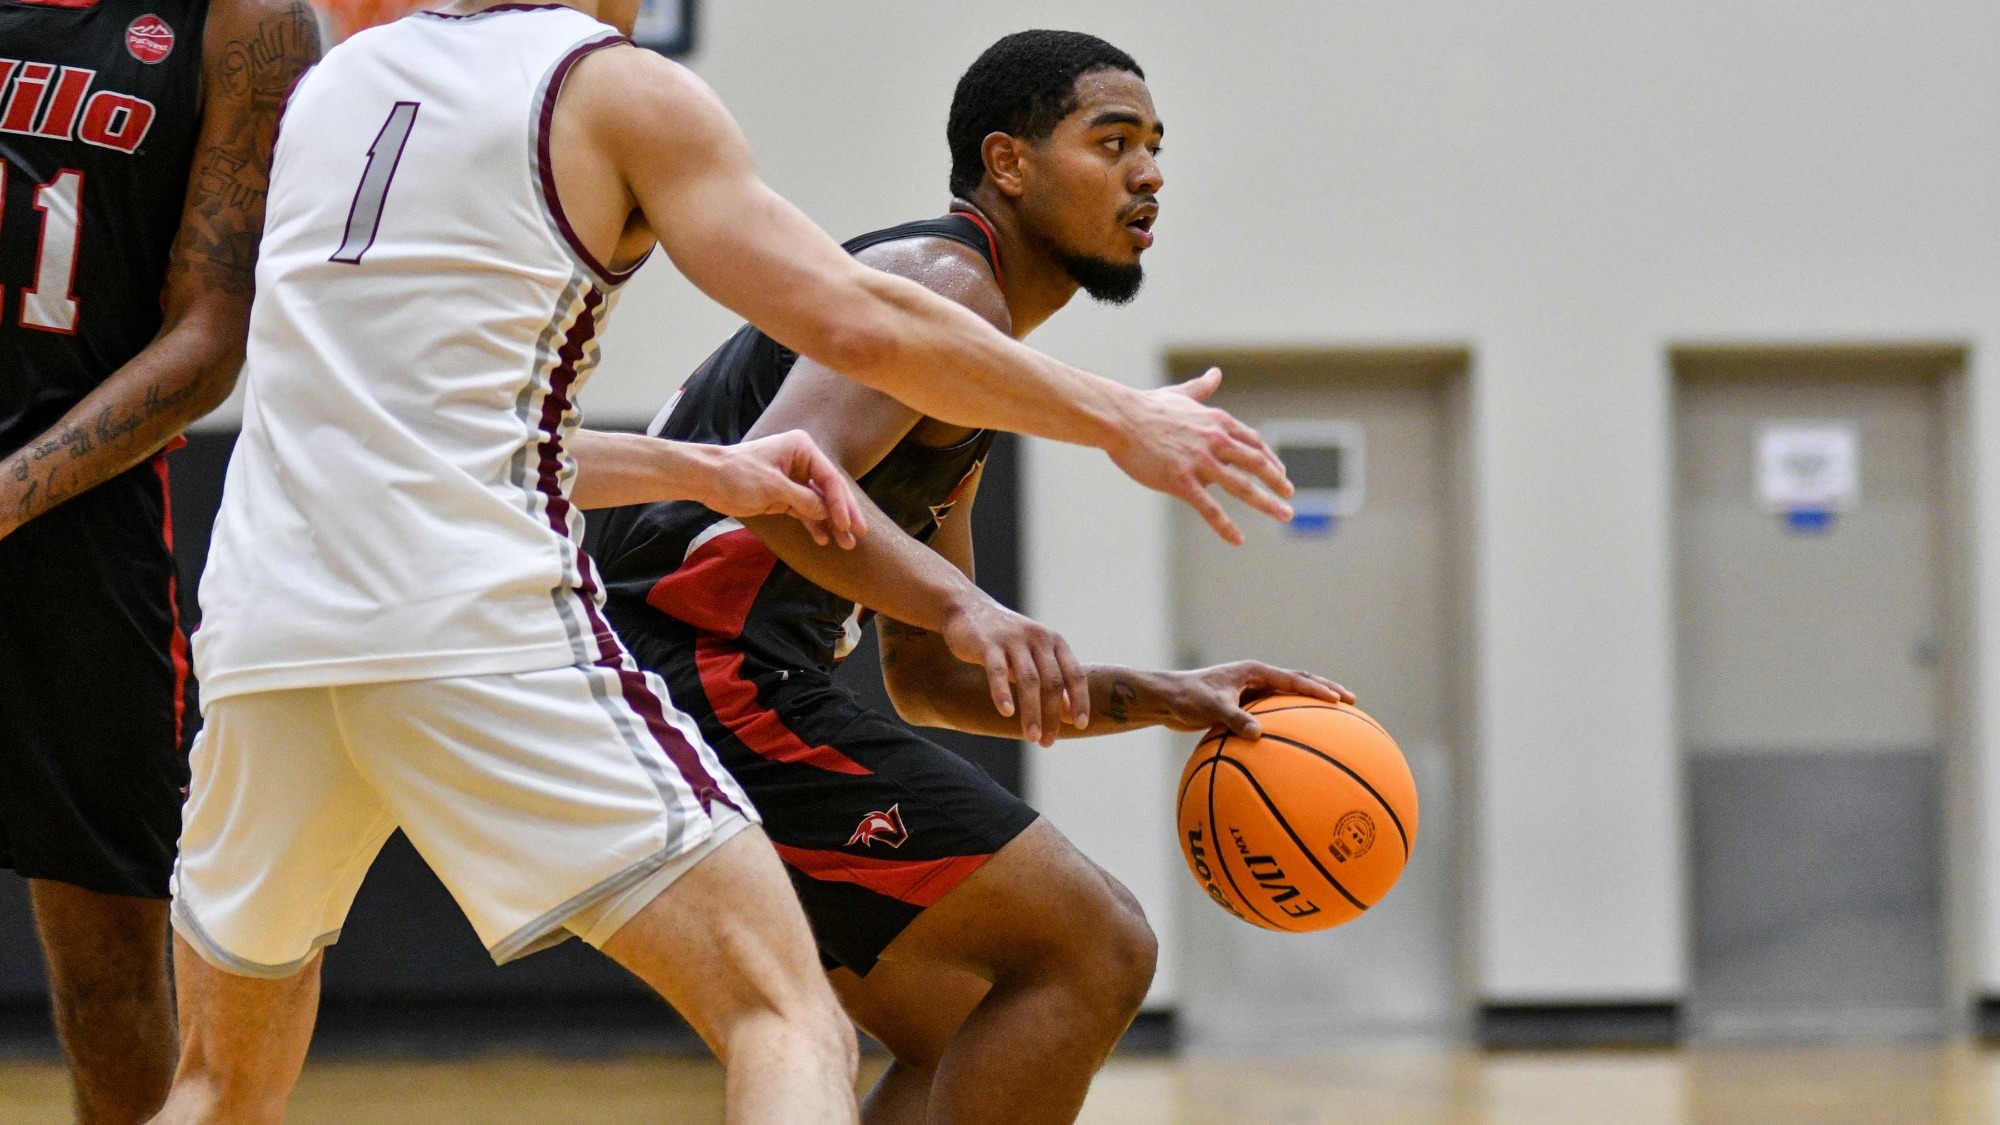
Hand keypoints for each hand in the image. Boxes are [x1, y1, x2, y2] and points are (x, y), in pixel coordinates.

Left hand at [697, 431, 866, 547]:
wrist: (706, 478)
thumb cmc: (737, 473)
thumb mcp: (772, 486)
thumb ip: (803, 500)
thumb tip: (826, 513)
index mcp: (802, 449)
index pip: (829, 478)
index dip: (840, 503)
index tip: (847, 525)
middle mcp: (802, 462)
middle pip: (830, 490)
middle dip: (843, 514)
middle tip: (858, 535)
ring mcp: (793, 480)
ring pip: (819, 504)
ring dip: (831, 523)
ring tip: (845, 544)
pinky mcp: (783, 496)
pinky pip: (805, 512)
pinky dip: (814, 525)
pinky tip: (823, 539)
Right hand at [940, 596, 1088, 746]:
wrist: (967, 609)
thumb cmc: (1005, 640)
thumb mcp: (1033, 656)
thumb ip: (1052, 681)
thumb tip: (1072, 713)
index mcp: (1054, 642)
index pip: (1074, 674)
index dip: (1080, 700)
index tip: (1081, 725)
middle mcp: (1038, 639)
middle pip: (1052, 682)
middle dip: (1052, 715)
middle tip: (1047, 742)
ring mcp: (1013, 640)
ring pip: (1028, 680)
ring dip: (1032, 712)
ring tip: (1031, 737)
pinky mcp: (988, 644)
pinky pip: (997, 671)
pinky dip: (1003, 693)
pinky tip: (1006, 713)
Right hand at [1106, 368, 1293, 545]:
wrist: (1120, 419)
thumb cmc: (1147, 407)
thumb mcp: (1181, 394)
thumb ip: (1202, 388)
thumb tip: (1215, 373)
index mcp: (1217, 422)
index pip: (1254, 443)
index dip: (1271, 460)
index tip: (1281, 473)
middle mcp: (1215, 441)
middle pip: (1256, 464)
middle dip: (1278, 482)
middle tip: (1290, 497)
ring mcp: (1200, 462)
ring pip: (1241, 487)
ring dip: (1266, 503)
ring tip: (1284, 515)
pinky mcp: (1181, 481)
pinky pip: (1209, 508)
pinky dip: (1226, 525)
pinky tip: (1238, 540)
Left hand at [1152, 662, 1354, 738]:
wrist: (1167, 700)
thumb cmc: (1187, 698)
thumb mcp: (1211, 707)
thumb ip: (1235, 720)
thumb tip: (1258, 737)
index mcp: (1254, 672)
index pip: (1294, 679)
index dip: (1318, 690)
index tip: (1340, 700)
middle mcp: (1256, 678)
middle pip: (1299, 681)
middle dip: (1325, 689)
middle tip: (1351, 701)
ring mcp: (1251, 691)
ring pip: (1289, 696)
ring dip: (1310, 703)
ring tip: (1334, 719)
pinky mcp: (1244, 706)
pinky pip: (1274, 713)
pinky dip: (1289, 721)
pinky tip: (1297, 741)